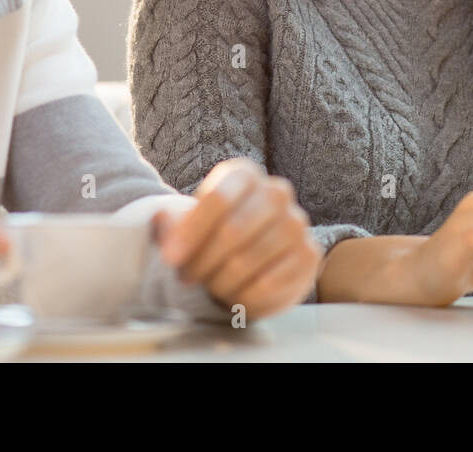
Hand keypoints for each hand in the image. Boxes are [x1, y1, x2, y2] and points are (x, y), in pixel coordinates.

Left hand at [152, 157, 320, 319]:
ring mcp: (297, 223)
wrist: (254, 257)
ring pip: (248, 261)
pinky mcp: (309, 254)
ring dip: (220, 282)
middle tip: (186, 278)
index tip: (170, 257)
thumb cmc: (215, 237)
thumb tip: (163, 220)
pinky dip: (244, 297)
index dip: (191, 231)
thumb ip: (171, 223)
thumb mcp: (190, 224)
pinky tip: (235, 296)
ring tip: (210, 286)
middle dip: (202, 262)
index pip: (218, 198)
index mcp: (244, 175)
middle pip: (233, 232)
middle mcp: (276, 192)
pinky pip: (269, 284)